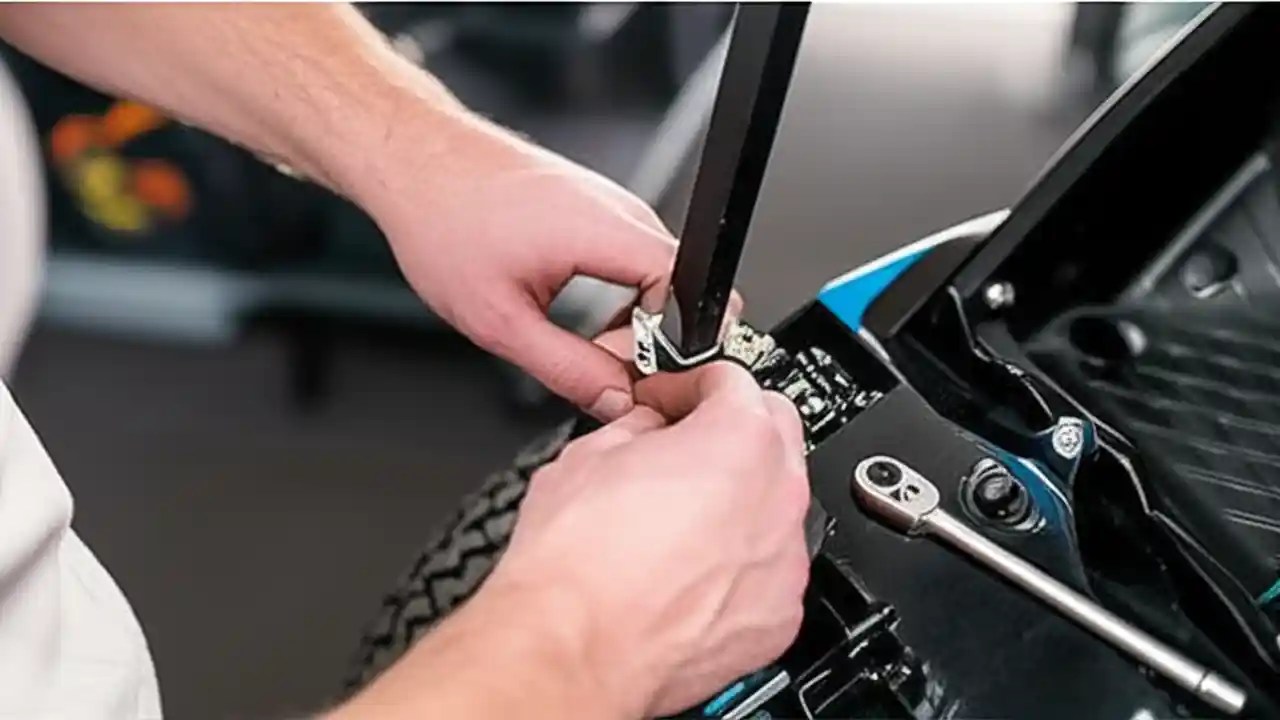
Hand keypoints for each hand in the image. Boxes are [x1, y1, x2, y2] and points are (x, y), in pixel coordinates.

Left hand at [358, 112, 676, 420]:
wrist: (417, 163)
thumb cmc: (444, 222)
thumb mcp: (499, 320)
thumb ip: (568, 369)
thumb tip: (616, 400)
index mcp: (604, 230)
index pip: (689, 288)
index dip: (676, 341)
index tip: (641, 373)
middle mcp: (620, 209)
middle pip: (676, 288)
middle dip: (649, 339)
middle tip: (600, 368)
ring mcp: (613, 204)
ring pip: (655, 277)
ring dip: (630, 319)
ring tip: (580, 340)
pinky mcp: (600, 209)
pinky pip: (633, 261)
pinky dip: (617, 296)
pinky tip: (574, 311)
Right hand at [484, 361, 810, 717]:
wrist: (572, 648)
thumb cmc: (577, 561)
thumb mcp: (588, 454)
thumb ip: (637, 427)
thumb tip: (646, 430)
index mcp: (739, 438)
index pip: (732, 381)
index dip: (689, 385)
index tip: (670, 400)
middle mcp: (778, 494)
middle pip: (773, 434)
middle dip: (731, 430)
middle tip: (683, 444)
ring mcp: (785, 560)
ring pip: (776, 506)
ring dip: (739, 500)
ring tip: (680, 519)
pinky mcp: (780, 614)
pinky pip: (769, 570)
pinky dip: (739, 565)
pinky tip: (689, 573)